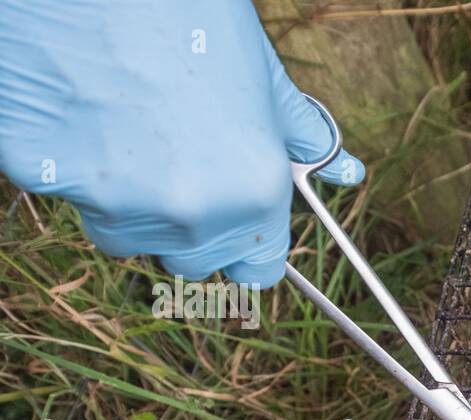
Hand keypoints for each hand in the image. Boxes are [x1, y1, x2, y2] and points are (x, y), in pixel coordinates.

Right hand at [0, 0, 364, 286]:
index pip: (260, 267)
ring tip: (129, 125)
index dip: (251, 247)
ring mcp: (114, 202)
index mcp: (252, 188)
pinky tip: (84, 110)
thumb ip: (299, 134)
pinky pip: (70, 196)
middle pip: (193, 261)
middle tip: (181, 158)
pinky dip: (75, 167)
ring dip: (133, 202)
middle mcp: (190, 211)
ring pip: (128, 236)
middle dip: (193, 225)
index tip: (241, 228)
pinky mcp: (45, 178)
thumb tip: (348, 172)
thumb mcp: (259, 72)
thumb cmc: (183, 11)